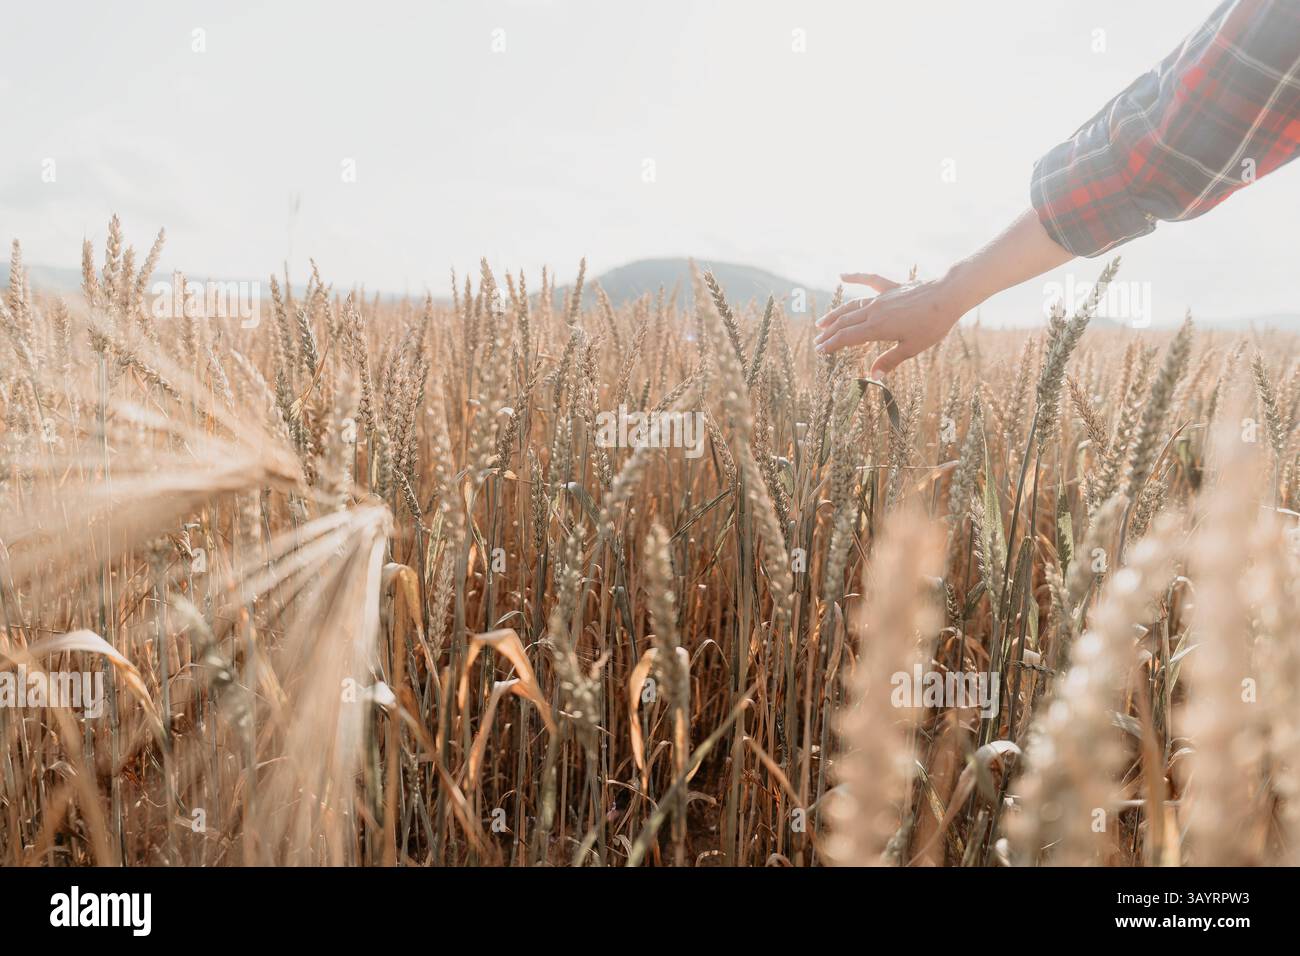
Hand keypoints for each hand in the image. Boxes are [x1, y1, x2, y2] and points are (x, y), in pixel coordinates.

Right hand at [814, 271, 971, 376]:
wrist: (948, 295)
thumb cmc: (932, 324)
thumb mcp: (912, 348)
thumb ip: (889, 360)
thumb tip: (872, 376)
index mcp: (877, 328)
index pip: (846, 338)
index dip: (832, 345)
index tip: (820, 351)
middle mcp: (874, 311)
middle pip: (845, 322)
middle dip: (829, 333)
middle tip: (817, 341)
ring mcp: (881, 297)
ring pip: (851, 306)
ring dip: (835, 314)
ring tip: (822, 322)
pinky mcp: (891, 287)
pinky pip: (869, 280)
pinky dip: (855, 277)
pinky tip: (842, 275)